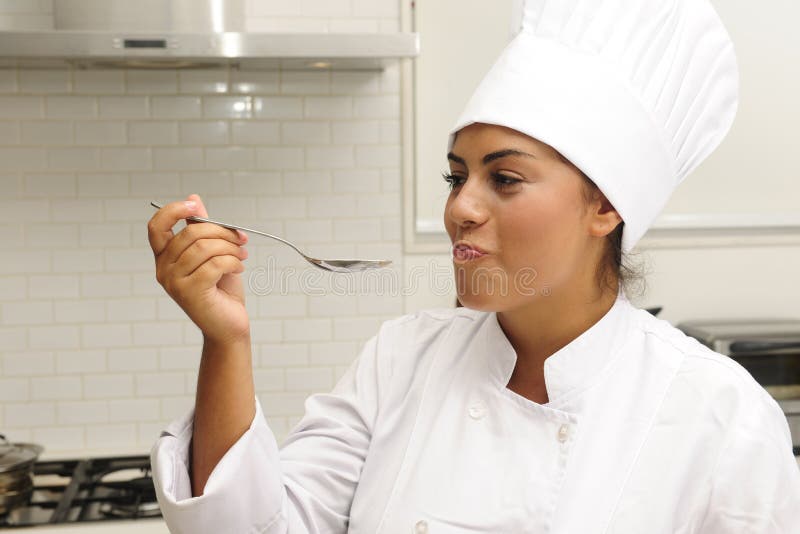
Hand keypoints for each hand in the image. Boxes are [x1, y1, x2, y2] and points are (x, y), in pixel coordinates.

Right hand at [147, 194, 250, 344]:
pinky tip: (239, 268)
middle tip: (241, 240)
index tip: (195, 207)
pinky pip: (214, 264)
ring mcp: (174, 282)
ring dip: (231, 248)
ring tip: (242, 256)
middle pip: (191, 233)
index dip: (173, 210)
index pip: (157, 226)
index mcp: (165, 257)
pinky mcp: (189, 293)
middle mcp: (163, 269)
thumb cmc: (221, 288)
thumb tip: (194, 199)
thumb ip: (202, 228)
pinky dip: (233, 262)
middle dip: (222, 232)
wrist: (229, 324)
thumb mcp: (213, 252)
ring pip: (205, 248)